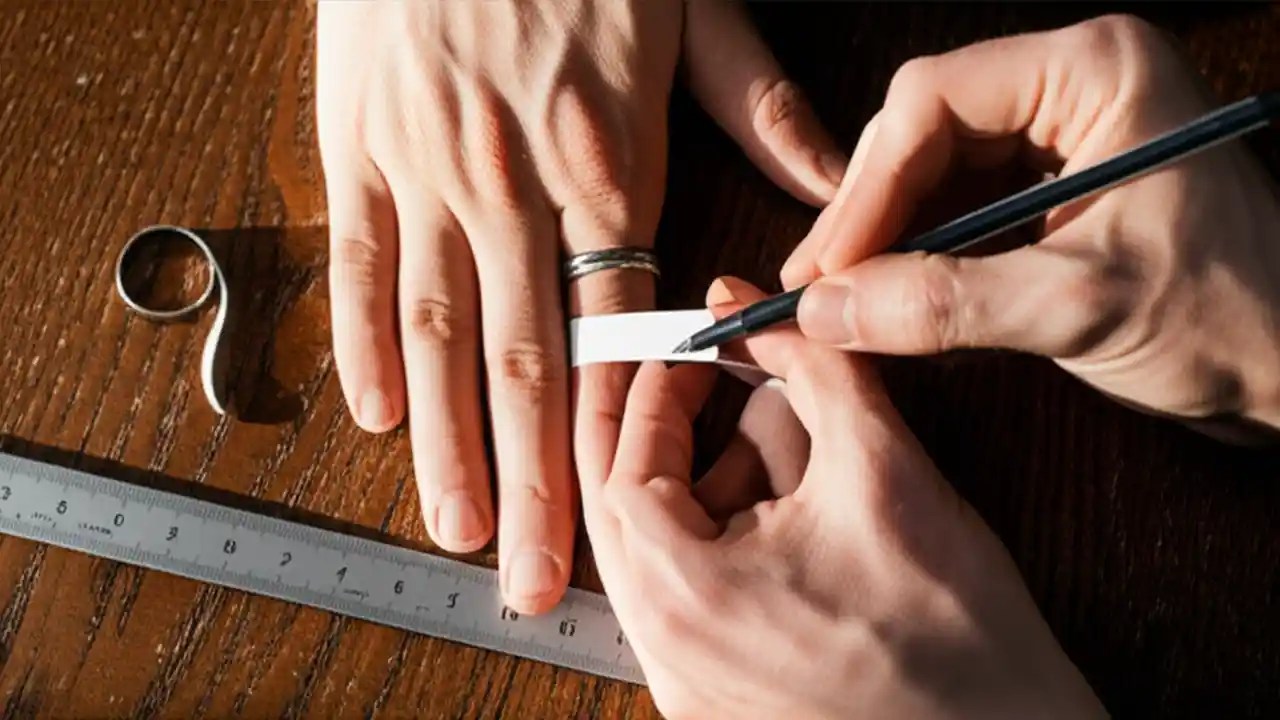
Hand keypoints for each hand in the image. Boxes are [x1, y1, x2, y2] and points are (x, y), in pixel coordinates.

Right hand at [315, 0, 845, 611]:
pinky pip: (360, 261)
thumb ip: (757, 104)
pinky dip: (364, 341)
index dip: (608, 428)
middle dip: (528, 479)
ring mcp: (425, 170)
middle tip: (531, 571)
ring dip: (444, 442)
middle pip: (521, 361)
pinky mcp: (358, 146)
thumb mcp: (692, 3)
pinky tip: (377, 413)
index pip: (610, 326)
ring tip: (459, 526)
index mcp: (602, 159)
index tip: (613, 507)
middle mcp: (509, 184)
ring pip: (435, 331)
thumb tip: (830, 181)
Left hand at [582, 276, 1104, 718]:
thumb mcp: (881, 466)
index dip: (656, 394)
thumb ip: (810, 366)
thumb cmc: (957, 629)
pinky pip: (689, 595)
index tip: (693, 349)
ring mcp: (689, 684)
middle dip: (656, 429)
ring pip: (660, 552)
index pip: (625, 469)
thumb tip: (746, 309)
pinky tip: (779, 494)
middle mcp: (668, 653)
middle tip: (688, 371)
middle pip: (624, 511)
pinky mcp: (719, 697)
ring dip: (700, 480)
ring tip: (769, 430)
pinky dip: (719, 533)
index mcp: (687, 597)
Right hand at [781, 15, 1279, 438]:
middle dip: (866, 214)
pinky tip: (889, 297)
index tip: (826, 268)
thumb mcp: (1075, 307)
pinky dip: (918, 252)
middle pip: (922, 130)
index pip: (933, 99)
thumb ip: (942, 304)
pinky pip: (959, 203)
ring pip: (931, 168)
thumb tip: (823, 311)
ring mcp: (1063, 133)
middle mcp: (1073, 86)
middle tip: (819, 291)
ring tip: (841, 300)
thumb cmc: (1229, 318)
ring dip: (884, 236)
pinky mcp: (1055, 185)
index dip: (865, 187)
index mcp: (1094, 71)